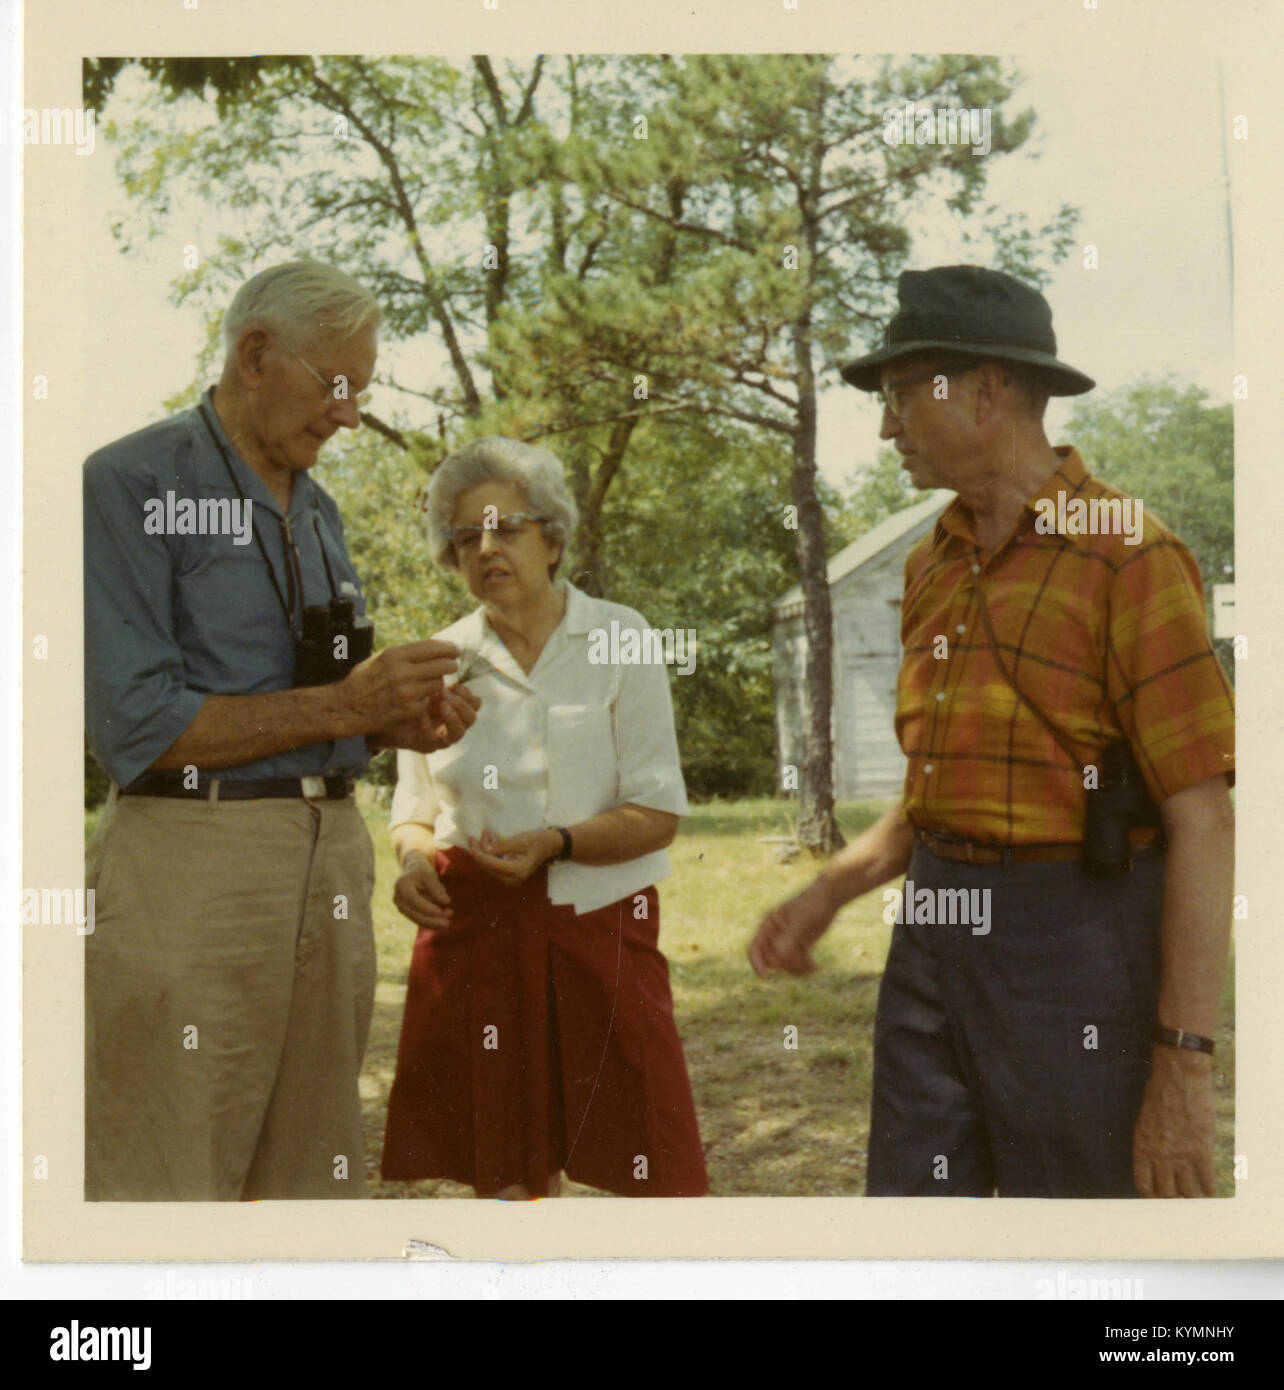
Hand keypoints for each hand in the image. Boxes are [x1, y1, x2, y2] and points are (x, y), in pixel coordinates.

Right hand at [341, 639, 459, 729]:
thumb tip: (435, 647)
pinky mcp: (409, 710)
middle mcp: (401, 672)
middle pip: (441, 665)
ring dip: (438, 682)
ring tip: (431, 682)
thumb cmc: (364, 680)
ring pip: (438, 683)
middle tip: (452, 665)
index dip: (448, 647)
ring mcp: (406, 692)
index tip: (454, 649)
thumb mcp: (380, 659)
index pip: (432, 647)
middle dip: (450, 664)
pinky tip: (417, 698)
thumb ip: (405, 654)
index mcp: (394, 655)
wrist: (347, 708)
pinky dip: (426, 699)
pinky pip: (429, 700)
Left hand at [372, 682, 480, 752]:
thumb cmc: (400, 696)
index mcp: (453, 705)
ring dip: (452, 717)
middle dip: (461, 705)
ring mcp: (441, 736)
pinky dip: (430, 727)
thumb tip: (447, 657)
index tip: (455, 684)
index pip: (475, 703)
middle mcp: (450, 722)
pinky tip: (421, 716)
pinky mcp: (428, 746)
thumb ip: (435, 674)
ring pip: (460, 732)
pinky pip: (437, 741)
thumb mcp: (419, 681)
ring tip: (439, 705)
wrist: (380, 714)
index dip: (467, 694)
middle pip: (472, 717)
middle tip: (444, 695)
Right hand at [393, 853, 453, 930]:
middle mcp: (398, 899)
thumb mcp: (430, 875)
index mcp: (401, 886)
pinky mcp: (407, 912)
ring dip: (433, 922)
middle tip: (448, 923)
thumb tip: (446, 902)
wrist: (412, 871)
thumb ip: (436, 888)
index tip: (439, 911)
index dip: (426, 907)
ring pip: (417, 919)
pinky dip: (432, 921)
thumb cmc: (422, 871)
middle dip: (431, 920)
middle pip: (414, 914)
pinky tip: (444, 920)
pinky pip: (419, 919)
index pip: (413, 900)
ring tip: (448, 921)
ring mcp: (401, 907)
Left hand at [465, 827, 560, 886]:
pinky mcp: (508, 873)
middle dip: (478, 852)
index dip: (479, 856)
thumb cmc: (538, 841)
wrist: (550, 845)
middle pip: (488, 867)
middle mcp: (513, 878)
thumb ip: (502, 847)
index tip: (469, 846)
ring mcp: (510, 877)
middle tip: (472, 837)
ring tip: (484, 833)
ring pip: (489, 866)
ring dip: (484, 850)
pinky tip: (489, 840)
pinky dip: (489, 853)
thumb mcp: (520, 840)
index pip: (493, 865)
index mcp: (518, 871)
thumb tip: (484, 851)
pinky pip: (493, 864)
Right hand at [748, 878, 837, 978]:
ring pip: (784, 965)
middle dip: (785, 964)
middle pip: (771, 960)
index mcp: (768, 926)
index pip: (754, 948)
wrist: (828, 897)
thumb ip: (788, 939)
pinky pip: (795, 964)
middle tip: (803, 959)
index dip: (756, 964)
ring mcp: (786, 942)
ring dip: (796, 968)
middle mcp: (774, 935)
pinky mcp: (798, 947)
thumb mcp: (800, 922)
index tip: (765, 977)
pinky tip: (816, 966)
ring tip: (812, 965)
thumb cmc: (811, 904)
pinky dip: (804, 968)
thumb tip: (777, 959)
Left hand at [1132, 1047, 1215, 1196]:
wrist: (1179, 1077)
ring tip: (1194, 1197)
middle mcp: (1160, 1156)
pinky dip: (1208, 1190)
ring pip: (1187, 1192)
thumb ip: (1149, 1142)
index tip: (1157, 1196)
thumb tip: (1155, 1161)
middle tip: (1177, 1197)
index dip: (1151, 1194)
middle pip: (1165, 1193)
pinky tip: (1209, 1191)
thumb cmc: (1158, 1093)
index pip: (1143, 1183)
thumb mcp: (1144, 1120)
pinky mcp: (1201, 1150)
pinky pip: (1206, 1181)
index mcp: (1141, 1147)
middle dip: (1171, 1198)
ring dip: (1191, 1197)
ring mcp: (1182, 1155)